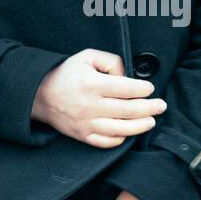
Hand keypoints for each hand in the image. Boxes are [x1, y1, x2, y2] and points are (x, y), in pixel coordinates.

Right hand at [31, 48, 166, 146]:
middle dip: (150, 108)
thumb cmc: (65, 74)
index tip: (149, 88)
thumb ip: (110, 61)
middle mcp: (90, 106)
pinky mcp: (82, 135)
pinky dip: (120, 139)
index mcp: (92, 84)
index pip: (126, 88)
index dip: (143, 89)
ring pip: (120, 129)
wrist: (39, 95)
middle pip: (129, 110)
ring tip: (151, 121)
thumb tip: (125, 75)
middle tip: (160, 106)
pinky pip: (106, 142)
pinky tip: (128, 132)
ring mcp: (86, 123)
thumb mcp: (86, 57)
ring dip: (140, 126)